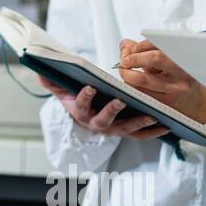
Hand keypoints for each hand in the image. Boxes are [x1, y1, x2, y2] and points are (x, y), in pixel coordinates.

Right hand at [36, 76, 169, 139]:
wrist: (86, 115)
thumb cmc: (76, 98)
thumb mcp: (61, 89)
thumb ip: (51, 81)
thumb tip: (39, 70)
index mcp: (81, 112)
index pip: (81, 105)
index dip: (84, 97)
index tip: (89, 87)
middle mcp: (97, 124)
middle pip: (104, 120)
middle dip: (112, 111)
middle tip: (120, 101)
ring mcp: (113, 129)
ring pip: (126, 129)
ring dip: (139, 123)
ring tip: (152, 115)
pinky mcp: (127, 132)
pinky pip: (141, 135)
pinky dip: (153, 132)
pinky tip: (167, 125)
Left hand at [118, 38, 205, 123]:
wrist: (196, 102)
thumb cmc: (178, 78)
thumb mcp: (166, 60)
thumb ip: (144, 50)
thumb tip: (125, 46)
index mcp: (182, 56)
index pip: (158, 44)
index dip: (139, 46)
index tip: (130, 50)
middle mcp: (182, 71)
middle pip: (154, 59)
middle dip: (132, 59)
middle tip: (124, 62)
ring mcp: (176, 89)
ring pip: (144, 80)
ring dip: (128, 75)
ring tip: (126, 72)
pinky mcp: (168, 103)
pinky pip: (143, 94)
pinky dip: (132, 88)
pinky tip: (131, 84)